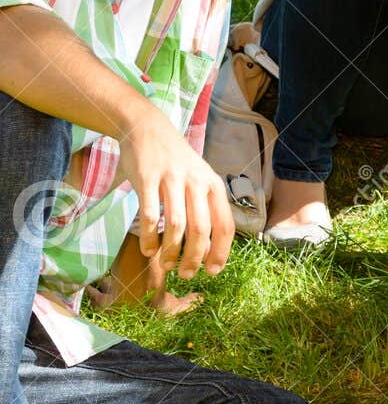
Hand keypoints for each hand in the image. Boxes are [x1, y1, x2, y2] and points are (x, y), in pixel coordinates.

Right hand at [116, 104, 233, 279]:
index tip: (213, 271)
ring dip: (171, 251)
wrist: (147, 129)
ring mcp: (172, 180)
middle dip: (195, 257)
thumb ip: (206, 207)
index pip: (225, 225)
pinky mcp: (147, 179)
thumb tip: (209, 246)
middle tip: (187, 274)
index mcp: (213, 185)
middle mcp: (197, 182)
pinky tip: (147, 250)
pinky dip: (150, 237)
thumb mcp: (200, 179)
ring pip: (178, 225)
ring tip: (166, 266)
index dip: (221, 251)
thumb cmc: (176, 162)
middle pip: (202, 230)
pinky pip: (151, 215)